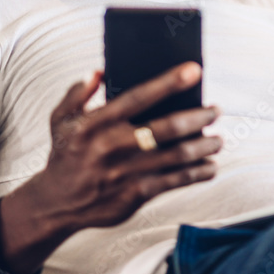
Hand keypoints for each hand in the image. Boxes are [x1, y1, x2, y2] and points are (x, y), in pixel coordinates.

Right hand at [15, 62, 221, 235]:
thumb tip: (99, 71)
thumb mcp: (60, 119)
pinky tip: (210, 167)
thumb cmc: (64, 154)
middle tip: (216, 110)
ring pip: (176, 156)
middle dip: (198, 117)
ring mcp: (125, 172)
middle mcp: (112, 146)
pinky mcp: (135, 195)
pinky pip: (174, 182)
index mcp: (95, 123)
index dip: (168, 82)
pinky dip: (197, 173)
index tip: (195, 70)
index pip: (138, 96)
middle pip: (166, 128)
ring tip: (219, 140)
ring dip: (204, 146)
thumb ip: (77, 92)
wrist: (55, 204)